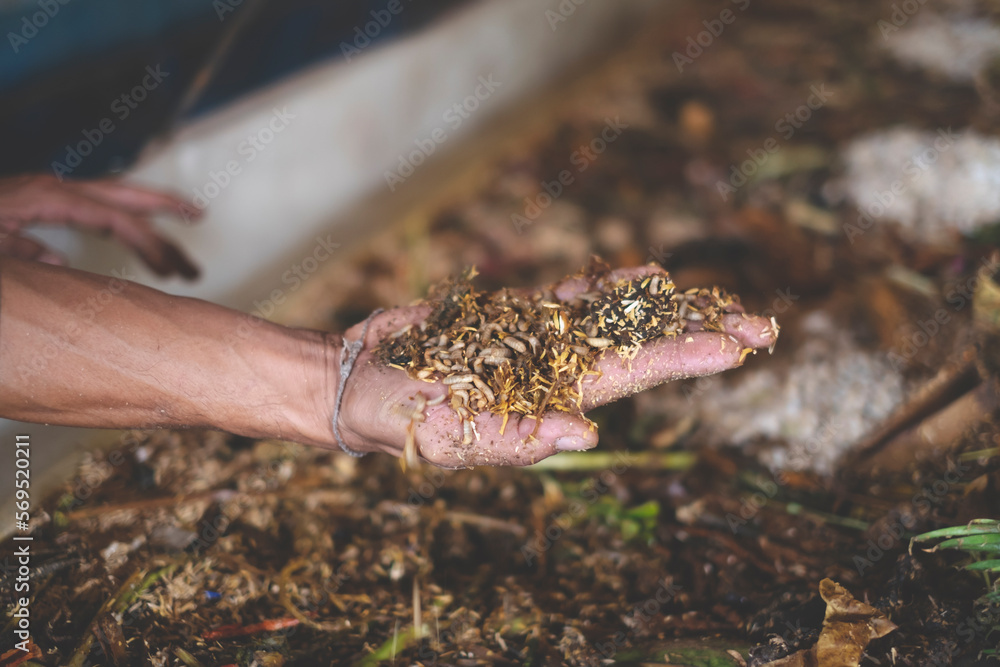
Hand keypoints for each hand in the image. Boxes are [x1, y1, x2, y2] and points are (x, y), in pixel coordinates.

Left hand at [0, 174, 199, 277]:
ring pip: (112, 196)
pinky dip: (119, 219)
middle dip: (166, 205)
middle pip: (124, 193)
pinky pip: (93, 205)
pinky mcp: (42, 200)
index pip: (115, 217)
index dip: (148, 241)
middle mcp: (54, 188)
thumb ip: (24, 251)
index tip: (170, 269)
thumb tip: (57, 261)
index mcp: (48, 198)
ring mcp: (49, 191)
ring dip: (149, 211)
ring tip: (181, 226)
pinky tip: (130, 238)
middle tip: (201, 215)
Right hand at [336, 266, 778, 467]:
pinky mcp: (516, 318)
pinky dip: (608, 289)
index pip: (631, 377)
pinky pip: (572, 302)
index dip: (682, 358)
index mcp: (551, 401)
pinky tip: (644, 277)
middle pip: (642, 346)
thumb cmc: (401, 420)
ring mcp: (541, 341)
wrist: (362, 383)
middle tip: (762, 324)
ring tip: (715, 296)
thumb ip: (516, 439)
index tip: (733, 346)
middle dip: (698, 333)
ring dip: (664, 307)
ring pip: (616, 319)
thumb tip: (584, 436)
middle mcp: (558, 370)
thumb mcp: (453, 438)